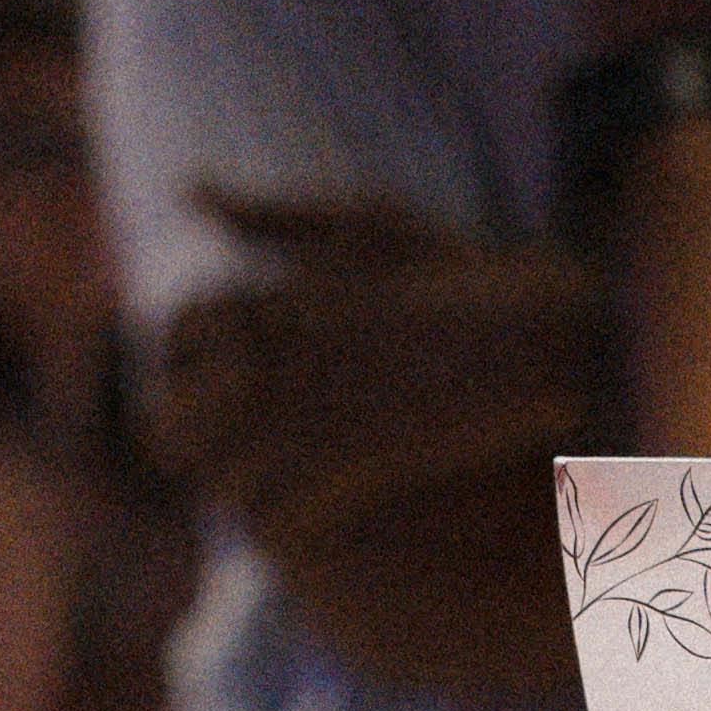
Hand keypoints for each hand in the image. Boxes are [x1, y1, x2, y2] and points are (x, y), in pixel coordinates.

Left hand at [146, 197, 607, 541]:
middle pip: (170, 422)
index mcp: (271, 298)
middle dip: (189, 433)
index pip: (175, 333)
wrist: (540, 338)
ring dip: (231, 483)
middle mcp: (276, 363)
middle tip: (229, 437)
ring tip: (269, 475)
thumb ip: (272, 213)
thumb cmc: (458, 273)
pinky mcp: (352, 475)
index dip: (184, 357)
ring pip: (216, 482)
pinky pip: (274, 523)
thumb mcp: (365, 221)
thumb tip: (188, 188)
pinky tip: (309, 505)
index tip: (219, 368)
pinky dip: (280, 523)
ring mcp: (311, 425)